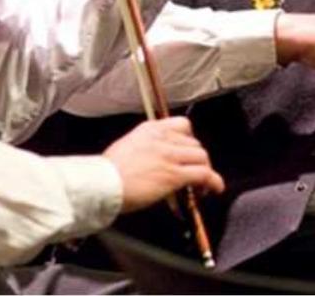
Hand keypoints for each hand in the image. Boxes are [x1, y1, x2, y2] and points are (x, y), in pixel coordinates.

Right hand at [103, 116, 224, 213]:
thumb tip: (154, 161)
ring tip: (202, 183)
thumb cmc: (105, 174)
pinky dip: (213, 182)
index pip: (181, 125)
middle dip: (196, 158)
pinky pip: (204, 174)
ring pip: (202, 157)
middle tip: (193, 172)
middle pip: (194, 143)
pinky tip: (214, 189)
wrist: (99, 184)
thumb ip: (144, 149)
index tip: (187, 150)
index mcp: (149, 129)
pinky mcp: (174, 175)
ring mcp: (170, 156)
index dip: (189, 139)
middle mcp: (162, 138)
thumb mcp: (125, 148)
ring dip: (205, 169)